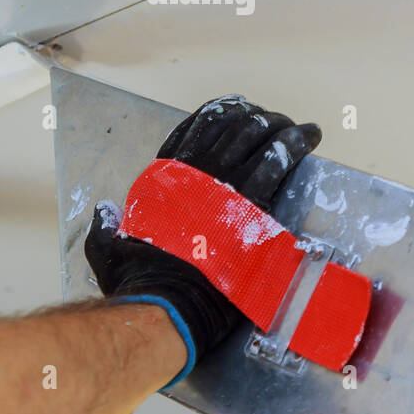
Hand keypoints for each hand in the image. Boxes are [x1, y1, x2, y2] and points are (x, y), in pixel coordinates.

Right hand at [85, 95, 320, 376]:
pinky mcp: (252, 204)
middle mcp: (193, 173)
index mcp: (163, 179)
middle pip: (230, 126)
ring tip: (298, 129)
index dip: (218, 115)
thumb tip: (104, 210)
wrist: (171, 304)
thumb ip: (105, 228)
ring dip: (279, 127)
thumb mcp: (108, 251)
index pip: (192, 130)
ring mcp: (223, 185)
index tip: (237, 109)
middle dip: (255, 118)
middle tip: (272, 121)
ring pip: (256, 136)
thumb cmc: (141, 281)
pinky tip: (310, 135)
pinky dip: (296, 142)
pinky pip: (277, 160)